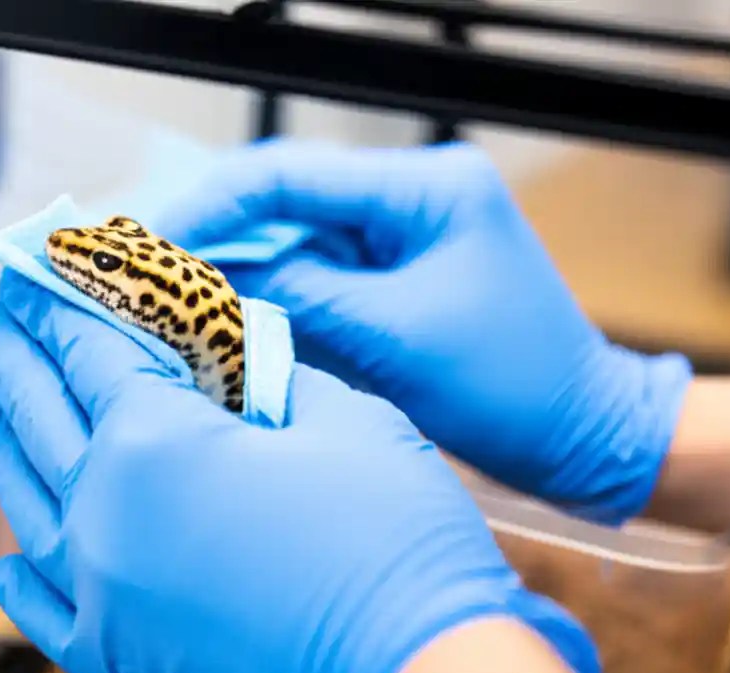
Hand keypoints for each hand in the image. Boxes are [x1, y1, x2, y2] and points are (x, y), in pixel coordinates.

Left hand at [0, 269, 599, 672]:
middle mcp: (103, 515)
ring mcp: (99, 595)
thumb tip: (240, 356)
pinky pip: (38, 611)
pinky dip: (19, 573)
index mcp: (154, 443)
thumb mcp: (346, 423)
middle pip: (37, 413)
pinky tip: (9, 557)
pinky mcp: (115, 662)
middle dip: (15, 356)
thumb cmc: (393, 550)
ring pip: (26, 501)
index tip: (36, 270)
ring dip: (5, 442)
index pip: (88, 348)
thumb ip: (275, 377)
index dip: (61, 300)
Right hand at [156, 140, 692, 524]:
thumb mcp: (397, 340)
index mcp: (427, 188)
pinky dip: (275, 306)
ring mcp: (403, 242)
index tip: (154, 244)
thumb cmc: (514, 387)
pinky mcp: (397, 284)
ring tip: (172, 303)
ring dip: (242, 276)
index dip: (214, 208)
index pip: (292, 178)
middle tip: (146, 274)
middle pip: (288, 206)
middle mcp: (411, 200)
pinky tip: (226, 326)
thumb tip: (212, 284)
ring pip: (297, 247)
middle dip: (219, 240)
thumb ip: (302, 300)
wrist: (583, 437)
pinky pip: (320, 284)